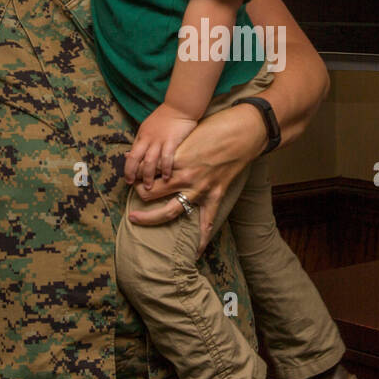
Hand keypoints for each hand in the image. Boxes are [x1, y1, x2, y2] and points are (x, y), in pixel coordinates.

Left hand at [125, 103, 197, 187]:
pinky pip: (167, 157)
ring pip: (150, 160)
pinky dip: (165, 168)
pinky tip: (166, 177)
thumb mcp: (148, 127)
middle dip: (133, 173)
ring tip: (149, 186)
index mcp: (142, 135)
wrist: (180, 106)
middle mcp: (148, 138)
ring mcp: (160, 140)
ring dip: (148, 175)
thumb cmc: (165, 117)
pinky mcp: (172, 140)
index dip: (128, 168)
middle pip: (136, 158)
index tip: (128, 179)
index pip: (132, 154)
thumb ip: (140, 141)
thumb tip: (129, 155)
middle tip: (133, 185)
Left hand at [129, 101, 265, 248]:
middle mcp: (184, 177)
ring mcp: (201, 188)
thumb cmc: (216, 126)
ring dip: (150, 218)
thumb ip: (173, 146)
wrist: (244, 131)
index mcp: (176, 159)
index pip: (146, 172)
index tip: (133, 173)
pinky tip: (195, 252)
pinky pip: (206, 221)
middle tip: (134, 193)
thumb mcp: (188, 133)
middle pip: (150, 193)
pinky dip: (201, 238)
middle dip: (138, 194)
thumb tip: (157, 149)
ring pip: (169, 211)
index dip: (136, 173)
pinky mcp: (216, 194)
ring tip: (137, 220)